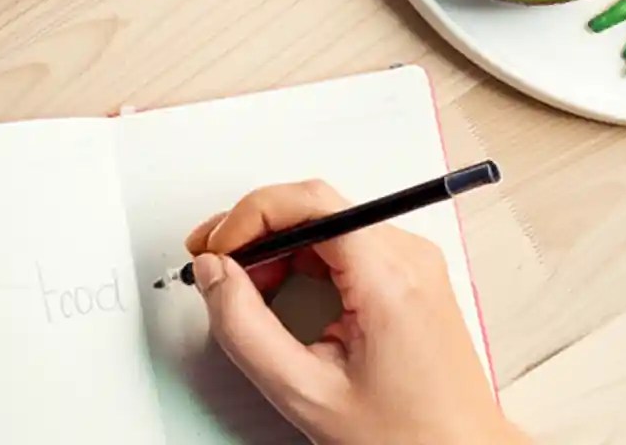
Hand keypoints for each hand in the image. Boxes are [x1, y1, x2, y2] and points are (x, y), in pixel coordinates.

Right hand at [186, 180, 526, 444]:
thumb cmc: (405, 435)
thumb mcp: (305, 390)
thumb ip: (245, 327)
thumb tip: (214, 273)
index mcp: (389, 277)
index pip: (310, 203)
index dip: (249, 215)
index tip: (216, 247)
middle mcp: (407, 256)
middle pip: (314, 205)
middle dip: (254, 227)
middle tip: (213, 261)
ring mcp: (411, 262)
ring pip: (325, 221)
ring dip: (275, 243)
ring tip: (243, 285)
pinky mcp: (407, 273)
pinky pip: (343, 242)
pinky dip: (301, 257)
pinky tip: (278, 290)